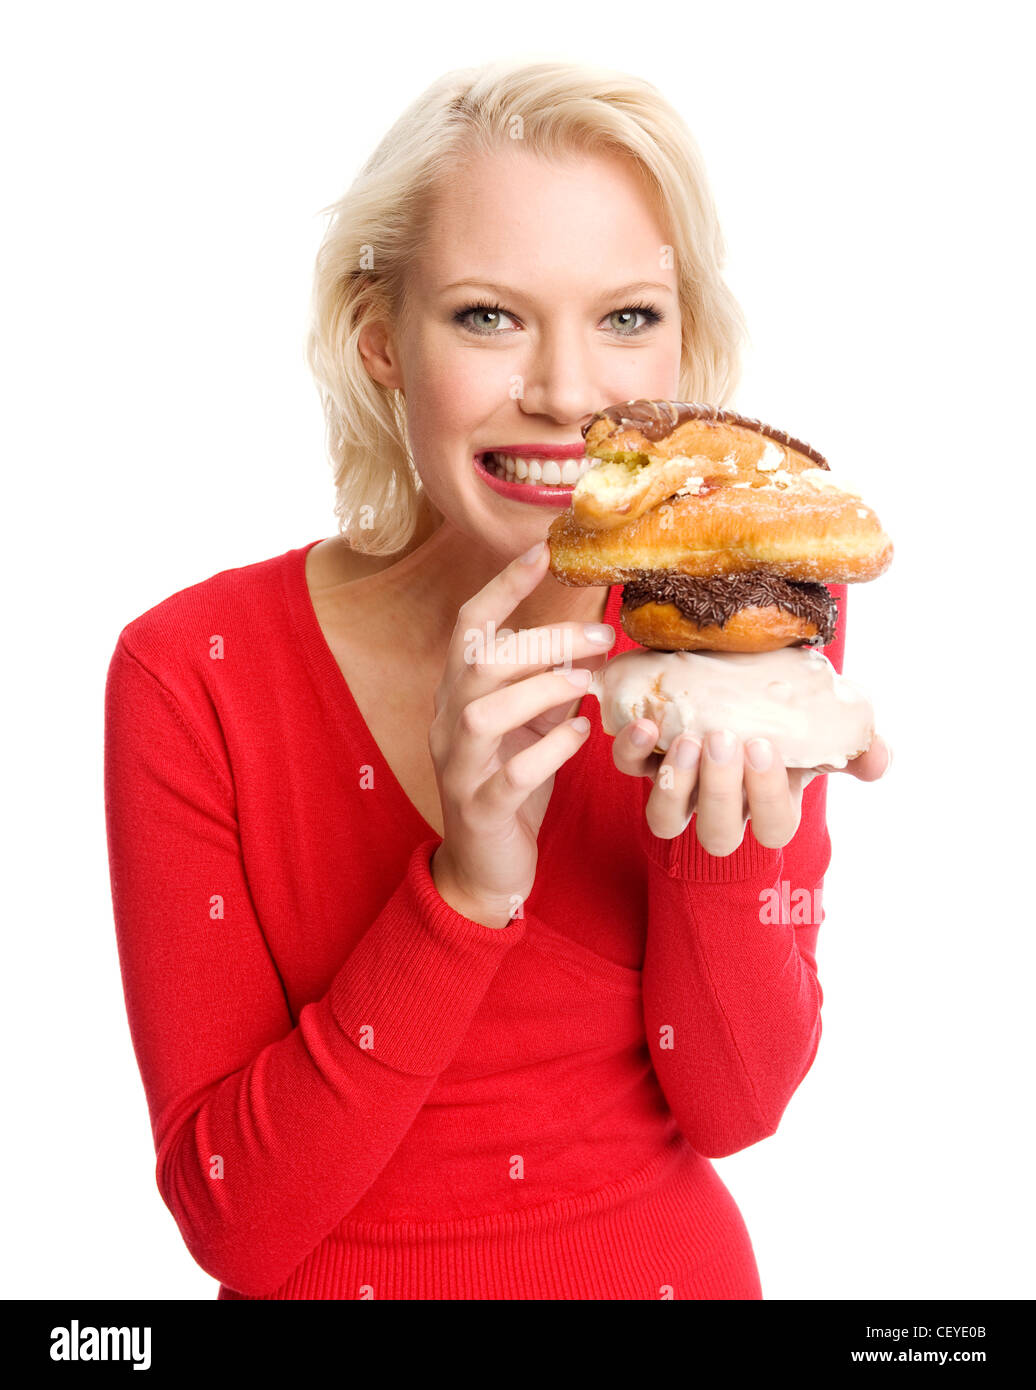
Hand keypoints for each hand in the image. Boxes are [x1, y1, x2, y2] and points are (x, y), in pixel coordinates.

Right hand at [429, 541, 614, 925]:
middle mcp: (448, 723)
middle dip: (543, 641)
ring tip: (589, 684)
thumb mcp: (531, 727)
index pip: (470, 628)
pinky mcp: (481, 810)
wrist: (485, 869)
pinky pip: (511, 775)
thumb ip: (550, 686)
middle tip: (602, 637)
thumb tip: (594, 641)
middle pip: (479, 662)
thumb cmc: (510, 787)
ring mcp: (459, 768)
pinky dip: (550, 750)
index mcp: (458, 695)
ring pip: (484, 714)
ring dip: (541, 690)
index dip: (503, 587)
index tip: (543, 551)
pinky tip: (582, 737)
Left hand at [612, 724, 892, 854]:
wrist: (736, 671)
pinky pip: (628, 770)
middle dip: (720, 793)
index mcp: (770, 803)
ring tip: (686, 739)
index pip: (773, 827)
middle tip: (723, 740)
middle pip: (718, 835)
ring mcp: (681, 787)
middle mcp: (722, 806)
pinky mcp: (644, 761)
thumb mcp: (824, 723)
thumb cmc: (784, 707)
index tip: (763, 746)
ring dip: (676, 786)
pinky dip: (630, 751)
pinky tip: (646, 723)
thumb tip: (878, 760)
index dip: (767, 797)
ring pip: (666, 820)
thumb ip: (855, 743)